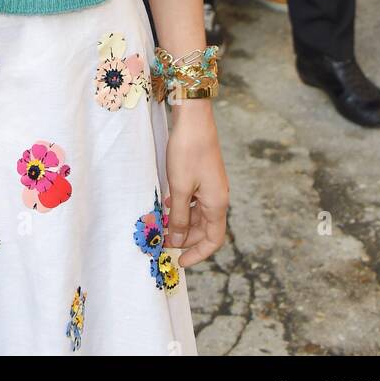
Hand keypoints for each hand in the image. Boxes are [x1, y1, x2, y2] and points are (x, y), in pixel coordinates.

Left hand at [164, 102, 228, 268]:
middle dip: (186, 239)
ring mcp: (211, 186)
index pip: (213, 240)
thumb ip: (180, 217)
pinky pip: (194, 200)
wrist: (194, 119)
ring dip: (182, 223)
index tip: (180, 262)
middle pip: (205, 229)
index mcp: (217, 203)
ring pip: (198, 214)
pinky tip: (167, 205)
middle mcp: (218, 196)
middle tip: (163, 243)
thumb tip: (178, 240)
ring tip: (161, 225)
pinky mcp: (203, 175)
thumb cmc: (188, 152)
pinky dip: (182, 207)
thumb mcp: (180, 188)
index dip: (198, 254)